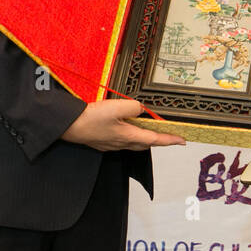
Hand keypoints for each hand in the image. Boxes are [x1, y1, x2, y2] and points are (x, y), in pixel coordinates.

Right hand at [62, 98, 185, 150]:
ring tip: (150, 129)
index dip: (170, 140)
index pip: (155, 139)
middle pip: (145, 143)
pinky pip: (122, 140)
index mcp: (128, 136)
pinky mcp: (103, 141)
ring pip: (134, 142)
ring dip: (144, 137)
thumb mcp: (116, 107)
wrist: (69, 126)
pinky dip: (130, 135)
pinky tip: (125, 127)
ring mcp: (111, 144)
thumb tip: (141, 109)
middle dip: (158, 140)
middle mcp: (121, 143)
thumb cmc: (90, 119)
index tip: (182, 141)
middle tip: (168, 135)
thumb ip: (133, 106)